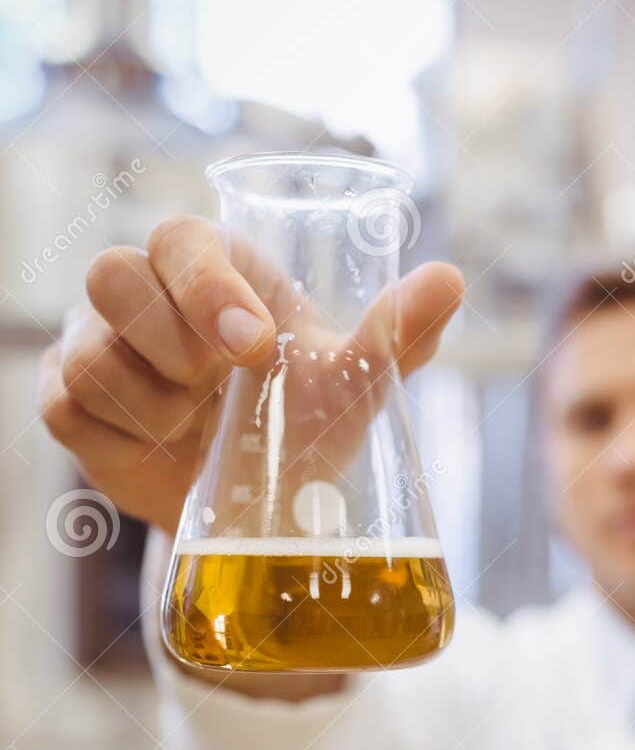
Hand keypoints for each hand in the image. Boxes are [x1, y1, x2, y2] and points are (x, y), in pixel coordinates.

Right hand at [39, 215, 464, 533]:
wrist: (256, 510)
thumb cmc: (302, 421)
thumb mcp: (352, 383)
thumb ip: (396, 335)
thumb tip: (451, 280)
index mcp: (210, 265)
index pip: (180, 239)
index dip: (205, 286)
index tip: (255, 345)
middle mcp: (142, 293)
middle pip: (111, 276)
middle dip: (175, 344)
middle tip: (227, 390)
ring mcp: (96, 345)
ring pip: (92, 355)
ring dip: (156, 402)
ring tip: (204, 426)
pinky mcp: (70, 405)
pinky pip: (69, 409)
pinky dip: (122, 438)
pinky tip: (165, 450)